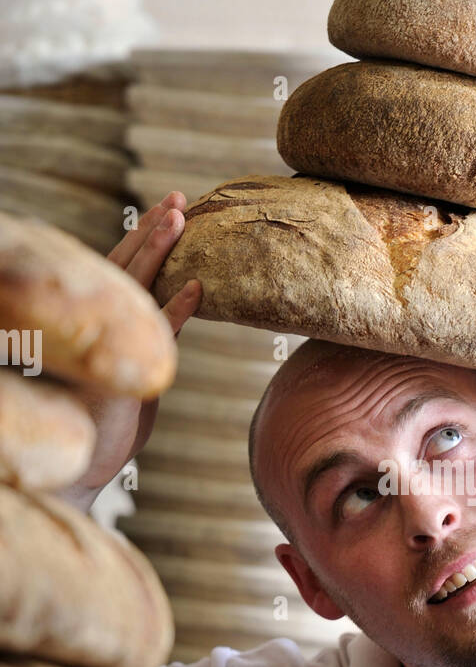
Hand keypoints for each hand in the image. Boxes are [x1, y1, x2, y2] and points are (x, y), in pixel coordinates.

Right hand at [59, 194, 200, 510]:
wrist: (86, 468)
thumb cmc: (110, 428)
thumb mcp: (138, 377)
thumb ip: (154, 344)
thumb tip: (179, 316)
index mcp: (102, 325)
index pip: (122, 271)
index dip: (146, 240)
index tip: (171, 211)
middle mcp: (98, 327)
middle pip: (125, 266)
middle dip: (152, 231)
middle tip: (178, 198)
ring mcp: (105, 346)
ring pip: (132, 287)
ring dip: (157, 252)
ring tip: (179, 218)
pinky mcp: (118, 372)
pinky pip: (152, 336)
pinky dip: (176, 311)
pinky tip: (198, 287)